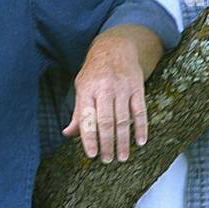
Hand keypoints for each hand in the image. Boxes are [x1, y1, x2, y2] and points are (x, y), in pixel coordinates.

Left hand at [63, 32, 148, 162]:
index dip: (89, 138)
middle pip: (106, 121)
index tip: (92, 154)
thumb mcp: (81, 87)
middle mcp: (105, 89)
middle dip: (107, 143)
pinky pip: (140, 111)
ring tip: (122, 157)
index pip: (87, 119)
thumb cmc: (95, 72)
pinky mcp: (137, 87)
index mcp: (87, 90)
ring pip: (123, 119)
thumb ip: (78, 112)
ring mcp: (122, 88)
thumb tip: (67, 134)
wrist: (117, 47)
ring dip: (123, 140)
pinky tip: (141, 142)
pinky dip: (141, 127)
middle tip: (108, 160)